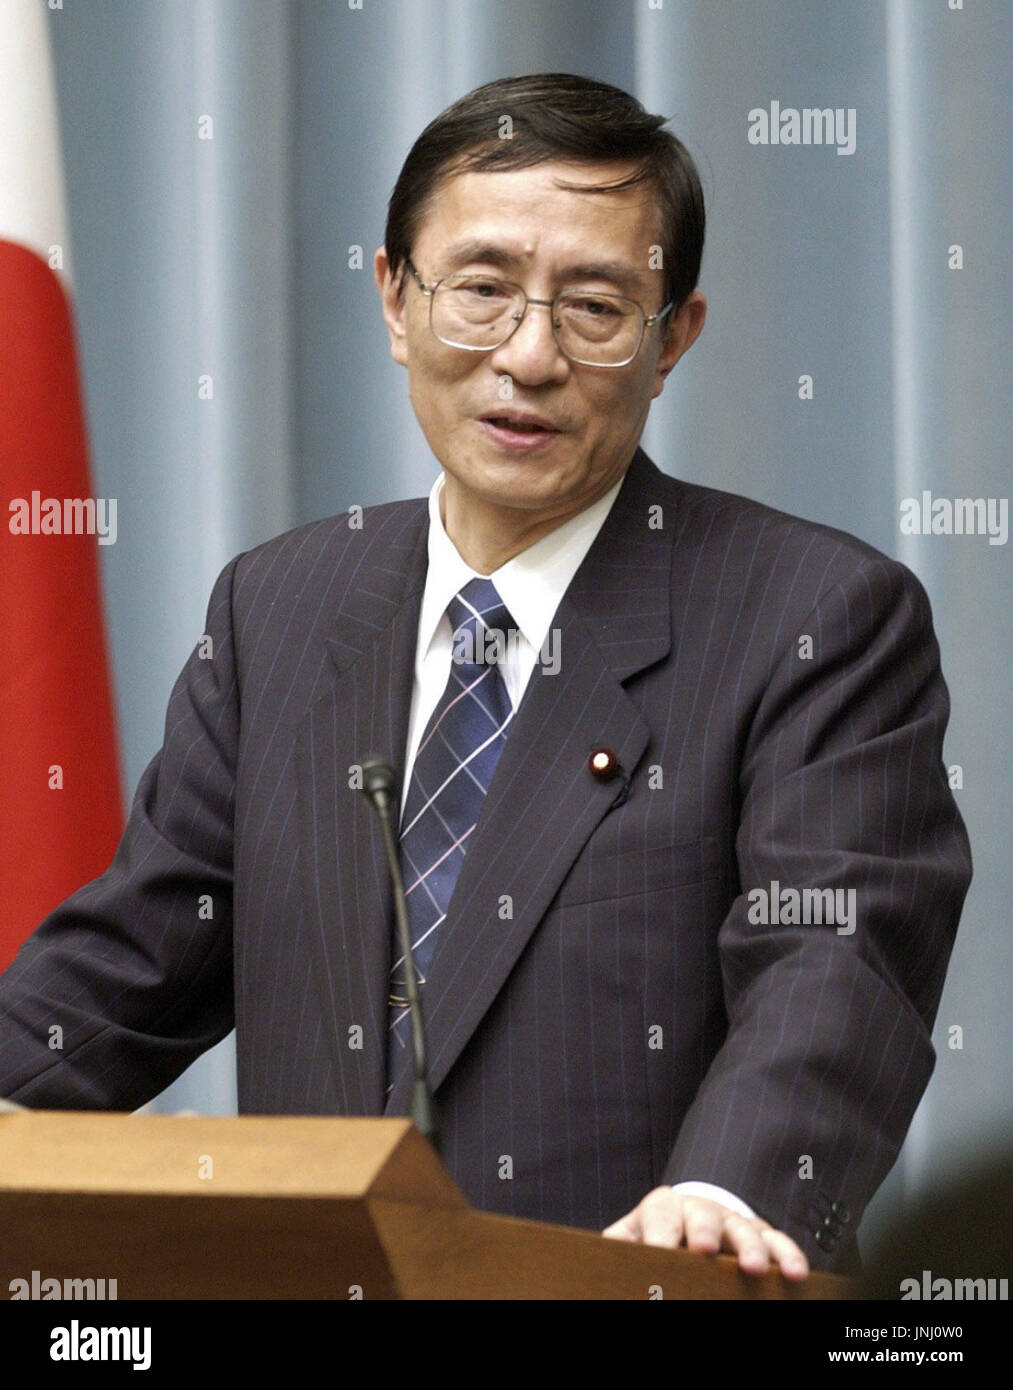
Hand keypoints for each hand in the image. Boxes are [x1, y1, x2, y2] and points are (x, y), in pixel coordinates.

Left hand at [602, 1187, 809, 1279]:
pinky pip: (778, 1242)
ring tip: (754, 1269)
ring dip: (751, 1247)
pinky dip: (787, 1255)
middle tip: (703, 1250)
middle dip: (704, 1230)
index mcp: (663, 1207)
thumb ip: (621, 1248)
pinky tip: (794, 1274)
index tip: (658, 1251)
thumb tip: (601, 1263)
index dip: (659, 1230)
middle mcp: (700, 1208)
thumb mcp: (632, 1240)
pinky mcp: (761, 1236)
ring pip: (745, 1228)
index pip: (659, 1211)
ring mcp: (733, 1221)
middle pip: (703, 1213)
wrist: (687, 1226)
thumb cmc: (655, 1239)